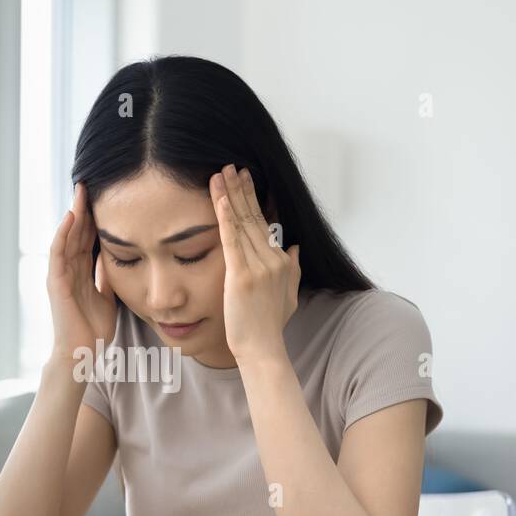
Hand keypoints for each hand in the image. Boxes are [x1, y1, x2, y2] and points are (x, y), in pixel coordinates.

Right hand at [46, 182, 117, 362]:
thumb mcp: (108, 296)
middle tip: (90, 183)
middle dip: (83, 208)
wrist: (82, 352)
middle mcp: (69, 269)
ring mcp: (60, 274)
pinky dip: (63, 233)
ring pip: (67, 236)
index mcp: (81, 272)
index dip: (94, 217)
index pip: (87, 238)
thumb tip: (116, 257)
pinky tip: (70, 216)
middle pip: (76, 232)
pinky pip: (58, 252)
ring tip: (80, 191)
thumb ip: (107, 277)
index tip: (105, 196)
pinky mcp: (56, 282)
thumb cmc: (93, 329)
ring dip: (73, 213)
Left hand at [210, 164, 300, 363]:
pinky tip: (220, 199)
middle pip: (254, 217)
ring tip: (221, 174)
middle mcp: (274, 259)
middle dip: (242, 189)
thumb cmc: (271, 326)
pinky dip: (226, 217)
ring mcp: (258, 267)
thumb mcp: (290, 295)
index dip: (254, 200)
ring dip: (230, 196)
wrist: (262, 348)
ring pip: (242, 223)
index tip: (245, 181)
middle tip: (232, 167)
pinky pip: (232, 240)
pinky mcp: (241, 275)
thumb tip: (296, 247)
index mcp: (283, 261)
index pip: (264, 224)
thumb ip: (294, 269)